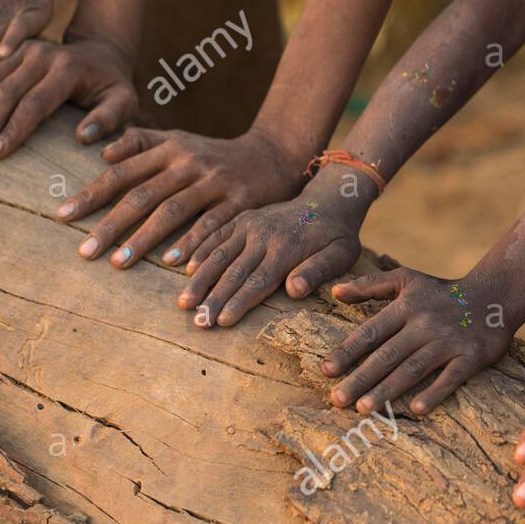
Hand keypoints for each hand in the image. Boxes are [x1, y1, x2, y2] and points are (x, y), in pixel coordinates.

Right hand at [0, 33, 136, 159]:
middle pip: (4, 90)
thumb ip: (109, 119)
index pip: (34, 104)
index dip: (13, 130)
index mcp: (66, 69)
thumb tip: (83, 138)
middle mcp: (40, 55)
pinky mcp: (10, 49)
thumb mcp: (124, 102)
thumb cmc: (114, 87)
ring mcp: (22, 48)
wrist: (101, 53)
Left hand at [55, 127, 303, 267]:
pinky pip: (212, 225)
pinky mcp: (241, 201)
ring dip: (143, 239)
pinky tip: (172, 264)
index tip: (62, 217)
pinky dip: (191, 244)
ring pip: (172, 211)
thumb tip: (101, 151)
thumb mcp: (181, 140)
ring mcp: (215, 181)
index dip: (90, 194)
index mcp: (170, 148)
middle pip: (142, 195)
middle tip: (84, 252)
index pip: (122, 172)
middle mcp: (188, 162)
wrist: (275, 154)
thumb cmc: (218, 155)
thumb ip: (142, 142)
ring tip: (118, 263)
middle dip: (110, 225)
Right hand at [179, 199, 363, 327]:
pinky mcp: (241, 218)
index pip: (258, 281)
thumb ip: (319, 271)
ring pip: (218, 254)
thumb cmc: (336, 237)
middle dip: (213, 299)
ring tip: (183, 303)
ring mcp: (249, 225)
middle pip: (233, 272)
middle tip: (196, 322)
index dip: (239, 302)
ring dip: (199, 280)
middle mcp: (263, 235)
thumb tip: (295, 290)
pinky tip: (184, 269)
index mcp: (287, 248)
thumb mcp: (341, 254)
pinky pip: (215, 235)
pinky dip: (198, 251)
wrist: (327, 201)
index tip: (221, 322)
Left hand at [320, 269, 512, 414]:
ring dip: (387, 390)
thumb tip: (334, 293)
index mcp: (406, 307)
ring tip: (364, 409)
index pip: (371, 332)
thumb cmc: (441, 292)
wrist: (494, 296)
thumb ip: (370, 285)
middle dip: (360, 378)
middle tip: (337, 400)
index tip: (326, 371)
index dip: (348, 352)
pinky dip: (434, 393)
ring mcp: (449, 341)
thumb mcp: (406, 280)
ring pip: (413, 369)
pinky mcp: (472, 356)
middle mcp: (425, 324)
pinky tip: (415, 409)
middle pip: (388, 355)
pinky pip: (451, 377)